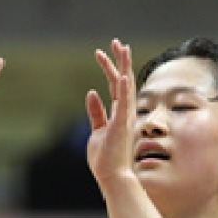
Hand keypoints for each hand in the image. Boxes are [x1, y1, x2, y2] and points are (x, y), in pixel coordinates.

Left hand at [86, 38, 136, 184]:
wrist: (112, 176)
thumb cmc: (105, 158)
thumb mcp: (97, 131)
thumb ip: (96, 113)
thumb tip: (91, 94)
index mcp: (118, 113)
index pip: (115, 85)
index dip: (110, 67)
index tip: (102, 53)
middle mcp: (124, 112)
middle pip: (123, 80)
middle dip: (119, 60)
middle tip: (116, 41)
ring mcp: (124, 118)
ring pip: (125, 86)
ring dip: (124, 66)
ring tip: (121, 47)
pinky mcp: (121, 126)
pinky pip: (123, 104)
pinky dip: (124, 89)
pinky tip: (123, 75)